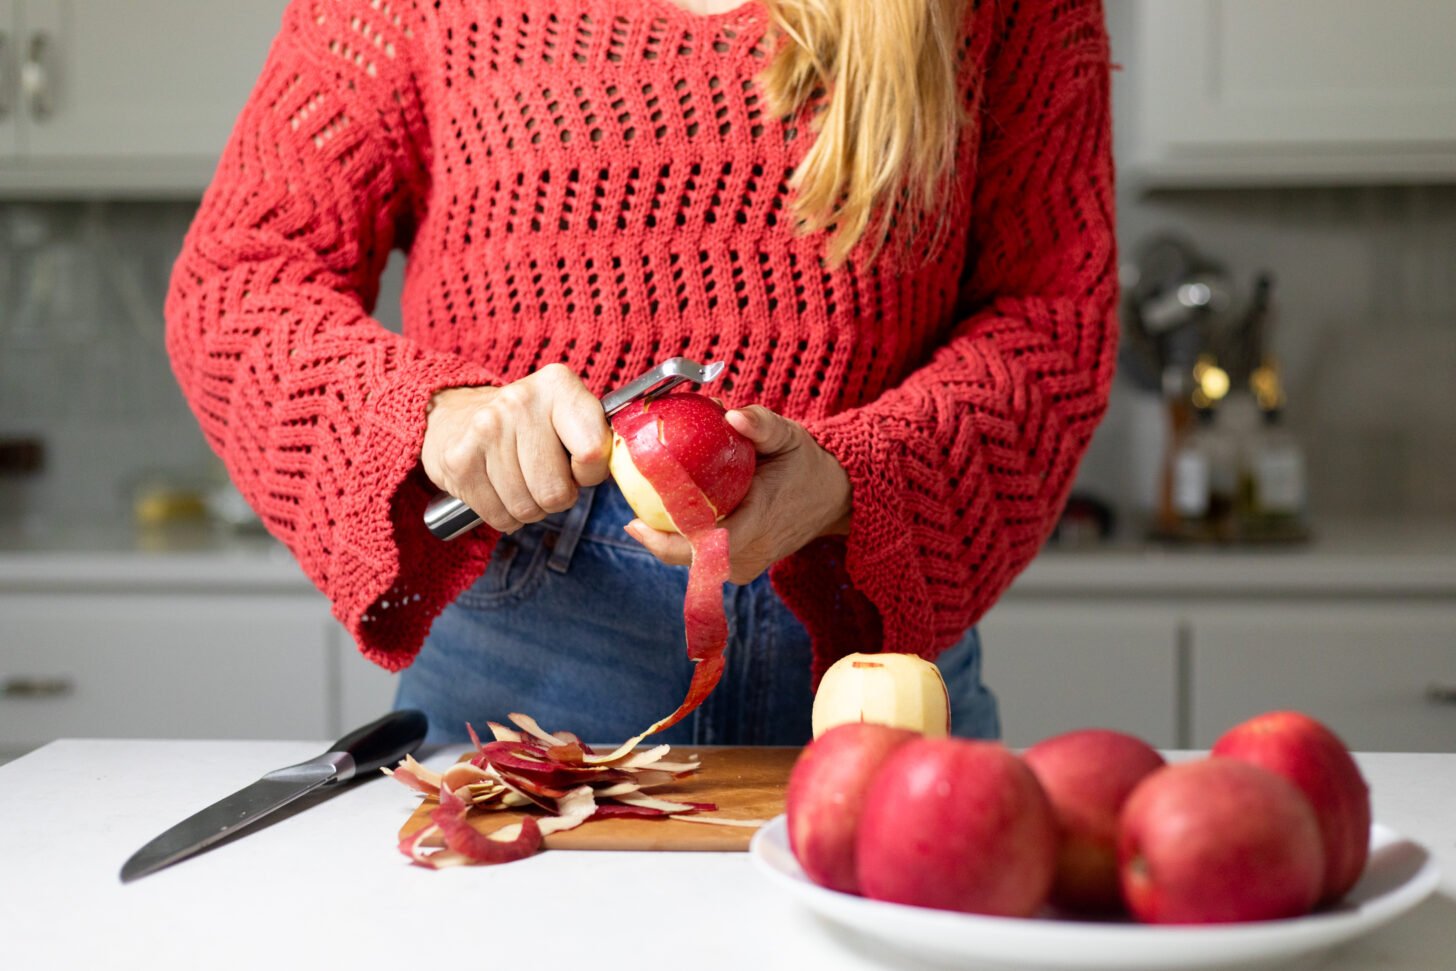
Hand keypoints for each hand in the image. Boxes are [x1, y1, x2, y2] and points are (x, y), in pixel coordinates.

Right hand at [421, 364, 610, 532]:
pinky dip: (505, 516)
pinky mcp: (459, 460)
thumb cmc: (528, 425)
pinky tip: (498, 489)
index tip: (579, 466)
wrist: (454, 415)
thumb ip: (597, 438)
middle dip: (557, 497)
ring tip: (520, 481)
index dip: (591, 474)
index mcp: (558, 384)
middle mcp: (521, 401)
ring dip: (530, 508)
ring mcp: (486, 429)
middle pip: (557, 491)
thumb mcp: (567, 414)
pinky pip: (500, 516)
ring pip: (528, 508)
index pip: (592, 452)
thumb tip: (627, 475)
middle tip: (545, 477)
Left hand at [625, 406, 851, 584]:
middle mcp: (749, 553)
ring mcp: (745, 565)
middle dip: (655, 537)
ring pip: (692, 561)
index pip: (705, 545)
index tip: (634, 525)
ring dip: (666, 539)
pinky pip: (701, 559)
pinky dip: (682, 540)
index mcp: (758, 524)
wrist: (833, 497)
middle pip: (688, 558)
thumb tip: (730, 415)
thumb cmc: (806, 465)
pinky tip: (665, 517)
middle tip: (630, 512)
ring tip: (644, 512)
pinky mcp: (740, 566)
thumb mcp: (789, 436)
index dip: (664, 542)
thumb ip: (762, 424)